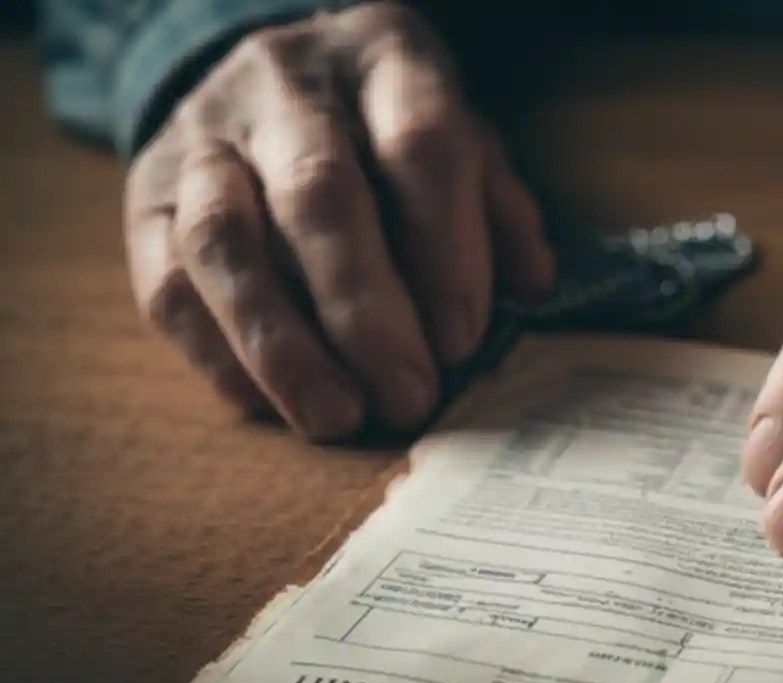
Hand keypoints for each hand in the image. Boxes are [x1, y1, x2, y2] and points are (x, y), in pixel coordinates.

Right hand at [124, 2, 552, 439]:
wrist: (273, 80)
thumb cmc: (389, 129)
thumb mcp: (465, 140)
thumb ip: (499, 208)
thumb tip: (530, 288)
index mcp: (385, 59)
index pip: (420, 144)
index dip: (446, 252)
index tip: (463, 341)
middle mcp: (285, 86)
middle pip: (318, 194)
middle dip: (366, 313)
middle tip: (408, 397)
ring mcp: (203, 138)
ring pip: (223, 240)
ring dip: (281, 346)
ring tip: (336, 416)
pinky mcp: (146, 196)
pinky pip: (165, 282)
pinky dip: (216, 355)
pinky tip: (266, 406)